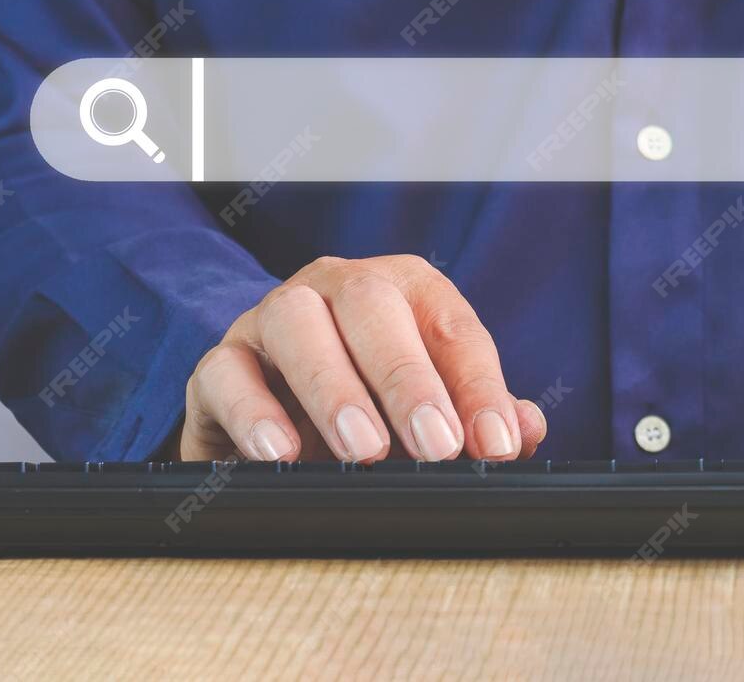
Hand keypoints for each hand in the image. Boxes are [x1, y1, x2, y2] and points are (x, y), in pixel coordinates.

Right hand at [180, 255, 546, 462]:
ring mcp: (270, 318)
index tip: (497, 444)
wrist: (269, 422)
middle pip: (372, 304)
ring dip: (333, 388)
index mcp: (403, 290)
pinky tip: (282, 455)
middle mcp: (336, 288)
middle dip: (408, 378)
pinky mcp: (219, 363)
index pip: (452, 326)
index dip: (479, 386)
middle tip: (436, 446)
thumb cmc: (368, 410)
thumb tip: (525, 429)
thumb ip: (479, 418)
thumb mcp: (429, 412)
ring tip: (364, 452)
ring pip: (295, 321)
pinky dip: (253, 413)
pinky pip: (225, 371)